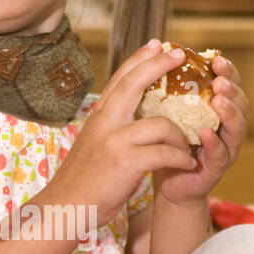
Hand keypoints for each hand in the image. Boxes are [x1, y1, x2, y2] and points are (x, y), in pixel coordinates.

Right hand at [48, 39, 196, 227]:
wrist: (65, 209)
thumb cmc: (82, 182)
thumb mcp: (93, 144)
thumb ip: (110, 128)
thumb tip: (131, 117)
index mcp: (98, 117)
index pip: (120, 79)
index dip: (139, 59)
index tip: (156, 44)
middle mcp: (105, 122)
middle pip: (135, 83)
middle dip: (160, 65)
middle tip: (180, 54)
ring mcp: (115, 141)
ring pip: (161, 124)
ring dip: (181, 136)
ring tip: (189, 148)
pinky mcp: (126, 162)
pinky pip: (164, 153)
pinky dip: (180, 158)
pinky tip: (186, 164)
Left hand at [152, 54, 247, 206]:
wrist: (167, 184)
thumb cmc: (168, 143)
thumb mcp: (167, 112)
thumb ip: (169, 87)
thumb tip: (155, 49)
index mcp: (217, 108)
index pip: (229, 84)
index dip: (227, 71)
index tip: (216, 58)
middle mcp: (227, 126)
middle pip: (241, 103)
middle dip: (232, 88)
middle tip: (219, 79)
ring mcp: (226, 148)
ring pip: (237, 128)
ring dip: (230, 112)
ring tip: (218, 100)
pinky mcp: (216, 169)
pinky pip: (220, 154)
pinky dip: (215, 143)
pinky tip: (206, 132)